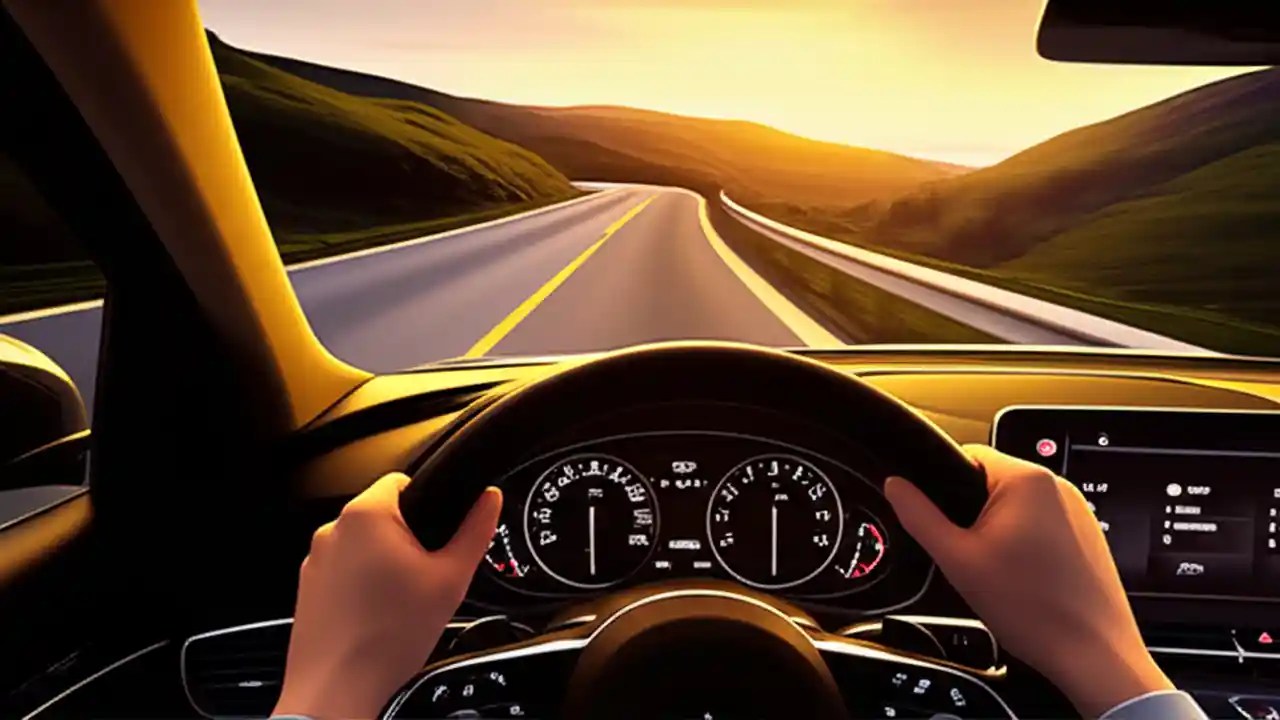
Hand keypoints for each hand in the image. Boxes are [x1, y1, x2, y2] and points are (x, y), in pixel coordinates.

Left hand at [273, 473, 501, 718]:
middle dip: (408, 539)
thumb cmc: (387, 636)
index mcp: (368, 515)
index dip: (429, 502)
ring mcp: (315, 560)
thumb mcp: (450, 579)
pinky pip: (343, 573)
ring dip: (383, 564)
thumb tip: (489, 500)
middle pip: (383, 516)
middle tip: (425, 576)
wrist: (337, 687)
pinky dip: (361, 587)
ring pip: (363, 546)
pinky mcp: (307, 587)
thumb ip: (474, 531)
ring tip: (400, 602)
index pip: (403, 480)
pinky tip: (377, 616)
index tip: (438, 532)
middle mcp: (333, 530)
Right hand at [884, 444, 1171, 717]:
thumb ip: (920, 516)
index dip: (944, 488)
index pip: (967, 454)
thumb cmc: (1033, 609)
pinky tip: (1026, 580)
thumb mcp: (958, 560)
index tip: (945, 524)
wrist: (1091, 654)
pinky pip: (1041, 526)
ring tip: (1003, 574)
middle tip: (974, 558)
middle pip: (992, 484)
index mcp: (1025, 480)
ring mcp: (1078, 510)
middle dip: (974, 517)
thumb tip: (895, 486)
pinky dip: (1026, 546)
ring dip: (1000, 532)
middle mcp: (1057, 486)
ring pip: (1016, 508)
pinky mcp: (1087, 534)